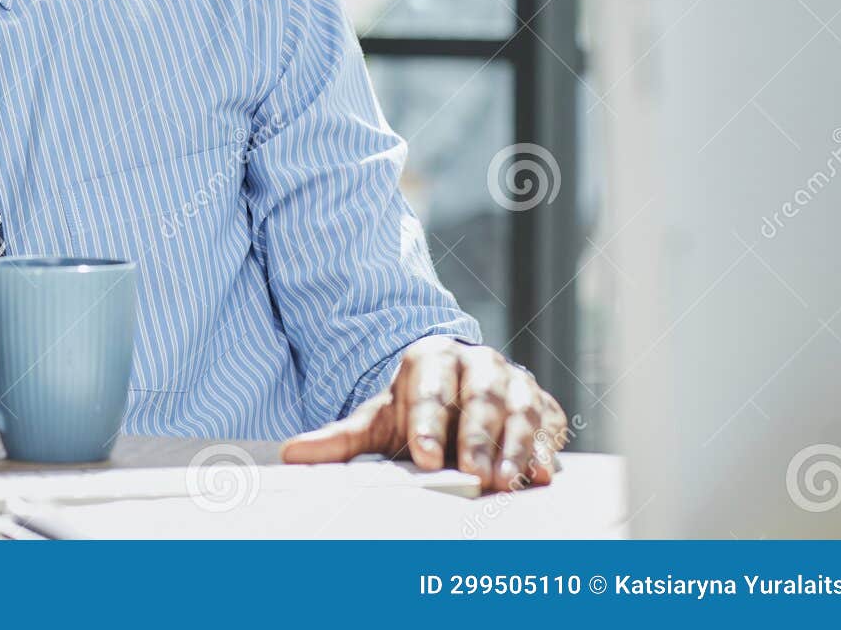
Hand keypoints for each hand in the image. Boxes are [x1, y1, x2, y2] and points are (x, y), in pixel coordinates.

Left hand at [279, 336, 569, 491]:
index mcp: (430, 359)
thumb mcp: (378, 418)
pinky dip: (546, 449)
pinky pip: (548, 424)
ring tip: (505, 481)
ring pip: (519, 409)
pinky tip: (542, 473)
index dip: (427, 423)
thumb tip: (292, 453)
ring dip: (513, 446)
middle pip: (479, 398)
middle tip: (472, 474)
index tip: (424, 456)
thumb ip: (341, 438)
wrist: (457, 389)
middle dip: (476, 437)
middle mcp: (476, 364)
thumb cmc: (415, 409)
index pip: (429, 391)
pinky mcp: (541, 404)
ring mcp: (513, 382)